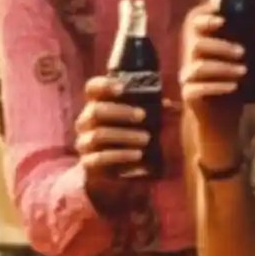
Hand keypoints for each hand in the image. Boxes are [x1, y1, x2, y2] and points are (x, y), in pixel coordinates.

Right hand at [75, 76, 149, 210]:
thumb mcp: (138, 121)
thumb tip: (170, 105)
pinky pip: (100, 158)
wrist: (111, 170)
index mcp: (97, 104)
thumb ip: (153, 110)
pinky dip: (121, 155)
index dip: (104, 85)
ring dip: (124, 135)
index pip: (92, 88)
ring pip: (99, 134)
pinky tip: (138, 154)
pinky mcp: (88, 162)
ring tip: (146, 138)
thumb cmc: (127, 136)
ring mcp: (84, 142)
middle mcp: (86, 121)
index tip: (122, 88)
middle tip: (142, 115)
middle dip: (121, 111)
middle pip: (96, 110)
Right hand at [179, 4, 246, 166]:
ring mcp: (189, 77)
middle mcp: (193, 58)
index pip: (196, 23)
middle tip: (242, 52)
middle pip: (198, 43)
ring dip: (223, 67)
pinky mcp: (189, 95)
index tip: (222, 18)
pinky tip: (233, 87)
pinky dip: (217, 86)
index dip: (205, 17)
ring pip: (199, 66)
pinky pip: (197, 88)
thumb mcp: (252, 64)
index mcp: (205, 44)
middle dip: (221, 45)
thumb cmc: (235, 85)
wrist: (223, 120)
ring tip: (244, 71)